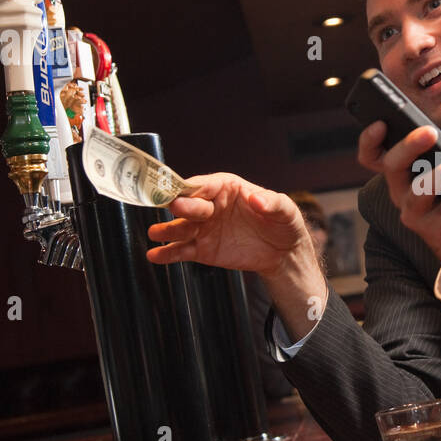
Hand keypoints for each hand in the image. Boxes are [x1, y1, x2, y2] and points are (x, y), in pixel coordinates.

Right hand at [145, 173, 326, 338]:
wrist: (284, 253)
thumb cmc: (283, 224)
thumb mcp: (285, 210)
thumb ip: (272, 203)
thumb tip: (256, 198)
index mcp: (227, 188)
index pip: (204, 185)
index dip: (192, 188)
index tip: (182, 192)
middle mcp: (210, 206)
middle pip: (189, 204)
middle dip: (181, 206)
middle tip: (175, 208)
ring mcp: (204, 228)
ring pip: (180, 228)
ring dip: (166, 230)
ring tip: (155, 233)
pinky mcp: (202, 250)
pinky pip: (181, 251)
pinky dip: (167, 253)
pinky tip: (155, 255)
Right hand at [357, 122, 440, 290]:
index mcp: (404, 171)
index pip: (374, 156)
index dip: (370, 140)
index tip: (381, 122)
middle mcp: (402, 192)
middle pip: (392, 166)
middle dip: (408, 147)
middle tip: (430, 132)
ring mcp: (414, 214)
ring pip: (418, 191)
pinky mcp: (432, 232)